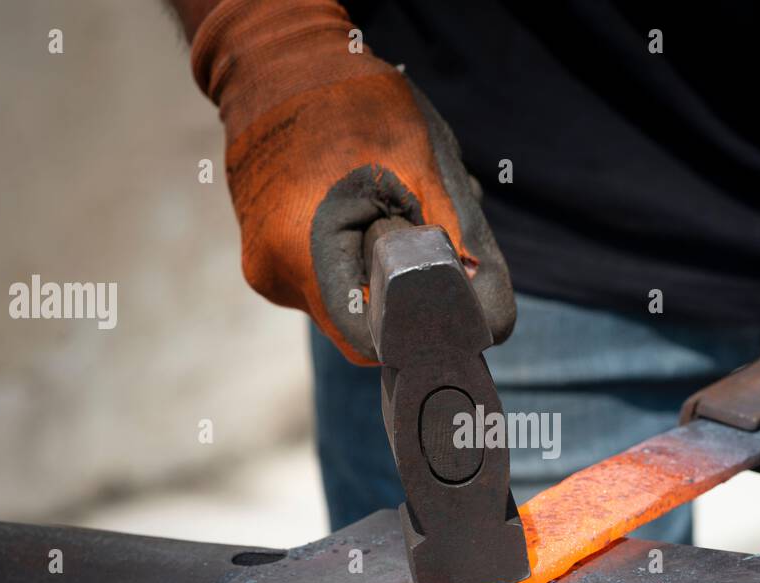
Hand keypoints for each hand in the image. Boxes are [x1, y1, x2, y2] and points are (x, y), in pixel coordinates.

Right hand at [189, 0, 513, 364]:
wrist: (274, 62)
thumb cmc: (350, 102)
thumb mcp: (421, 162)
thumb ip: (456, 242)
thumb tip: (491, 315)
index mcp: (303, 257)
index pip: (374, 342)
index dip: (422, 332)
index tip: (456, 308)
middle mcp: (277, 277)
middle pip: (366, 324)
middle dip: (411, 293)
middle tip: (437, 240)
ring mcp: (268, 270)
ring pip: (351, 301)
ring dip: (388, 271)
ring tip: (398, 207)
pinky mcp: (269, 258)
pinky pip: (329, 278)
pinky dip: (362, 255)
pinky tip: (371, 207)